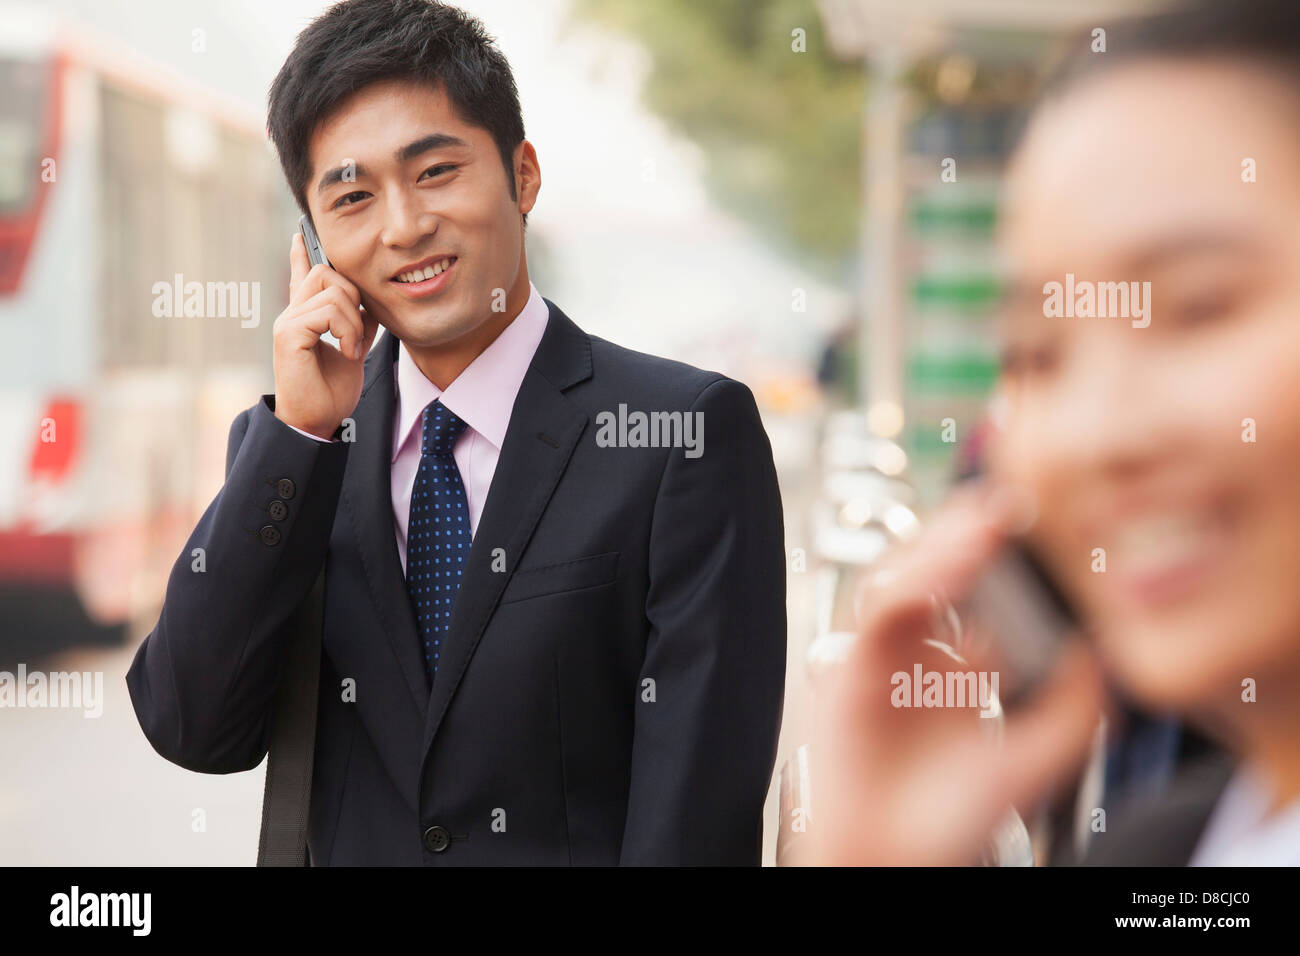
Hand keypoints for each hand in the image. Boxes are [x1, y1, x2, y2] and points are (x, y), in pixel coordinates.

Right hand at [272, 232, 378, 438]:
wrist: (317, 421)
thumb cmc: (331, 392)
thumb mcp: (353, 349)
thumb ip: (358, 324)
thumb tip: (369, 303)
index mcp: (305, 317)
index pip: (302, 277)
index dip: (301, 254)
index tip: (299, 234)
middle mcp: (292, 314)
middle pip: (326, 272)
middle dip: (353, 296)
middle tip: (358, 333)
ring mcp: (287, 322)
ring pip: (332, 291)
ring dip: (354, 321)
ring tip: (353, 348)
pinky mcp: (288, 334)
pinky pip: (327, 312)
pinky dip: (346, 331)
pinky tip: (347, 352)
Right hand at [805, 485, 1105, 865]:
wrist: (894, 857)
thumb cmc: (952, 821)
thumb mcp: (1034, 758)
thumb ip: (1073, 707)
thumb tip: (1101, 649)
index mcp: (960, 665)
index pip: (979, 588)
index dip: (1003, 552)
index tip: (1042, 523)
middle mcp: (919, 650)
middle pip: (937, 567)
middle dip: (970, 531)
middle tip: (1012, 502)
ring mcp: (884, 654)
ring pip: (905, 573)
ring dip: (944, 545)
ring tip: (987, 523)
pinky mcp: (851, 663)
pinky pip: (880, 609)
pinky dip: (913, 584)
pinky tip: (950, 572)